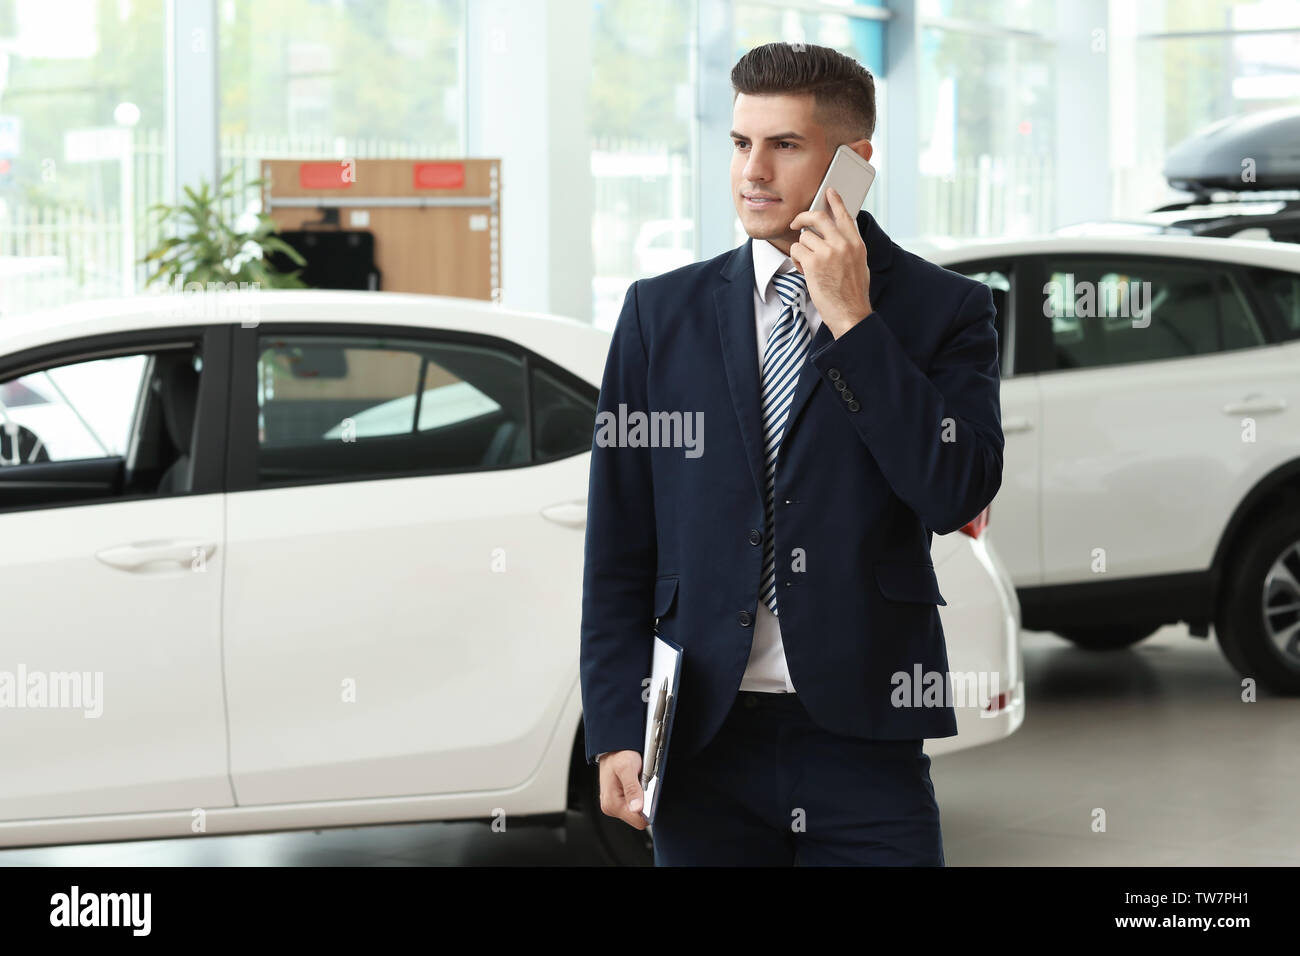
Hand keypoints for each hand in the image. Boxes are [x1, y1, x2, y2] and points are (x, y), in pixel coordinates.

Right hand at [599, 750, 648, 829]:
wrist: (613, 749)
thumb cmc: (618, 755)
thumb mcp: (627, 767)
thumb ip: (632, 788)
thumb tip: (637, 808)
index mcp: (612, 804)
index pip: (638, 821)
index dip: (649, 809)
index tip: (649, 793)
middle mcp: (611, 808)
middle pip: (638, 817)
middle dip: (645, 803)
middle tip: (643, 784)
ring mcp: (614, 806)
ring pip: (638, 812)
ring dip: (643, 799)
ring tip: (639, 782)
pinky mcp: (618, 802)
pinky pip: (635, 806)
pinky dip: (640, 796)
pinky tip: (637, 785)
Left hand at [788, 187, 872, 338]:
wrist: (850, 314)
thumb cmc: (853, 294)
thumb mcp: (858, 265)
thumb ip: (848, 247)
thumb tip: (835, 235)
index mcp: (857, 244)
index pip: (845, 215)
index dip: (835, 201)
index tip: (829, 191)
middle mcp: (843, 244)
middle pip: (818, 217)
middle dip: (803, 217)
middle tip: (796, 222)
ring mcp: (828, 252)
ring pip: (803, 237)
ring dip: (801, 249)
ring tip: (807, 264)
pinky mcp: (813, 263)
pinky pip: (796, 250)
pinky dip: (796, 260)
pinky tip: (804, 271)